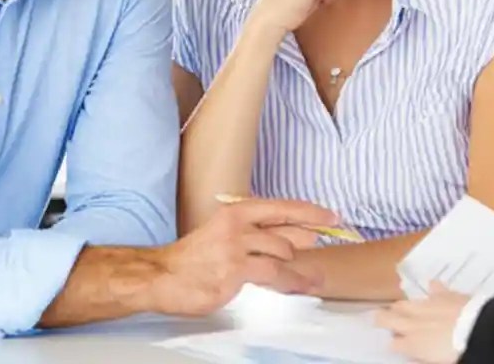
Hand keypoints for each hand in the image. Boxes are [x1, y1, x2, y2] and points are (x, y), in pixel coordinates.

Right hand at [146, 198, 338, 316]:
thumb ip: (254, 234)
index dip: (310, 212)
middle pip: (286, 231)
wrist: (162, 276)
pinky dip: (289, 281)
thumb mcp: (223, 233)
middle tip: (322, 247)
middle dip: (307, 241)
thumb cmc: (193, 258)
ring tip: (312, 277)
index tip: (331, 217)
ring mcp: (237, 249)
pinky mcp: (235, 272)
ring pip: (282, 255)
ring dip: (299, 268)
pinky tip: (299, 286)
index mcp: (235, 212)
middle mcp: (238, 227)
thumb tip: (290, 239)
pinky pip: (273, 276)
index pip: (281, 207)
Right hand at [375, 281, 467, 363]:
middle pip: (387, 318)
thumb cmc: (457, 352)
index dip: (393, 344)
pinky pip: (434, 287)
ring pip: (403, 303)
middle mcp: (412, 323)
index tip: (395, 345)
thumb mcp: (435, 360)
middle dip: (383, 319)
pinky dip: (433, 288)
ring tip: (400, 308)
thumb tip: (415, 354)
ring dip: (400, 307)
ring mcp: (425, 306)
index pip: (393, 343)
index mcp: (412, 343)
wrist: (477, 330)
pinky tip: (432, 286)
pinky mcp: (442, 295)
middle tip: (382, 320)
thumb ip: (422, 355)